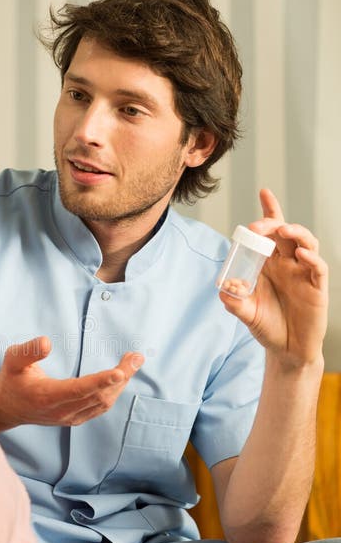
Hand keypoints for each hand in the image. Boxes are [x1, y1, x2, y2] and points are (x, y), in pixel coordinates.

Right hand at [0, 336, 142, 430]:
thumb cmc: (12, 379)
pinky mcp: (76, 418)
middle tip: (136, 357)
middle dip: (120, 376)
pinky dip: (115, 391)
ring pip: (103, 402)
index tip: (119, 372)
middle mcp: (61, 411)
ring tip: (133, 362)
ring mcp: (70, 417)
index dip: (100, 381)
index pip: (78, 390)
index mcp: (46, 396)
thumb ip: (28, 351)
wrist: (9, 406)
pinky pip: (100, 406)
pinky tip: (122, 376)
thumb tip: (47, 342)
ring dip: (121, 383)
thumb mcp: (12, 360)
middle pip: (98, 396)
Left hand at [219, 189, 327, 367]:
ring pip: (307, 243)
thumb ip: (235, 301)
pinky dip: (311, 258)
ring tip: (284, 230)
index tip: (264, 191)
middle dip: (274, 223)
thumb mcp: (246, 313)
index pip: (271, 232)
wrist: (286, 351)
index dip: (270, 211)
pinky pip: (318, 268)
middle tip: (259, 225)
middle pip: (286, 233)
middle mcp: (288, 264)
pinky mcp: (317, 288)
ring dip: (296, 233)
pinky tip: (301, 255)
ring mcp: (304, 274)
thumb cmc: (268, 327)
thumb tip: (224, 286)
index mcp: (271, 263)